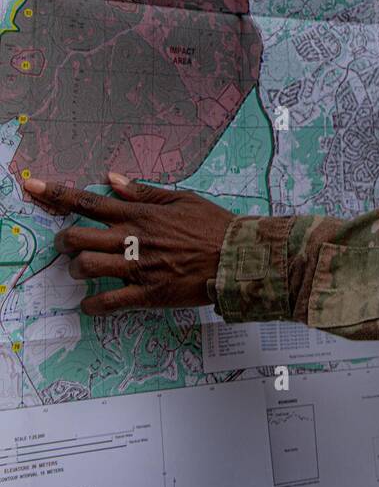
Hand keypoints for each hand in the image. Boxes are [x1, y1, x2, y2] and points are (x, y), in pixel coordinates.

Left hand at [24, 174, 233, 315]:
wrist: (238, 256)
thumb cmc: (213, 225)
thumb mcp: (181, 199)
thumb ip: (144, 192)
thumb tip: (112, 180)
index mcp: (140, 214)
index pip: (89, 201)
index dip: (56, 193)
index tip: (32, 186)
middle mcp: (134, 239)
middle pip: (77, 237)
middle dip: (63, 241)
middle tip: (67, 244)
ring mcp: (139, 268)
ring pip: (87, 267)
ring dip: (76, 269)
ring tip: (82, 271)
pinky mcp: (149, 294)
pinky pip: (109, 302)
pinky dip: (92, 306)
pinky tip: (90, 305)